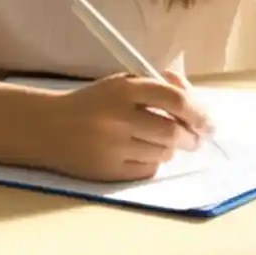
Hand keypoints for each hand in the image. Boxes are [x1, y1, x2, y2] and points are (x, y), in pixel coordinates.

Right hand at [40, 71, 212, 181]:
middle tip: (195, 138)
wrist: (47, 127)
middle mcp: (119, 117)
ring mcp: (112, 146)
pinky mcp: (107, 171)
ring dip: (170, 149)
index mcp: (124, 89)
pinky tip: (140, 153)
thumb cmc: (93, 103)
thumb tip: (195, 100)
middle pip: (173, 132)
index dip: (199, 112)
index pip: (174, 100)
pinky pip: (147, 169)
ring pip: (163, 153)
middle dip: (191, 137)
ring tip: (158, 141)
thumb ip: (157, 86)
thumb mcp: (121, 84)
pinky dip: (152, 162)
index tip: (208, 122)